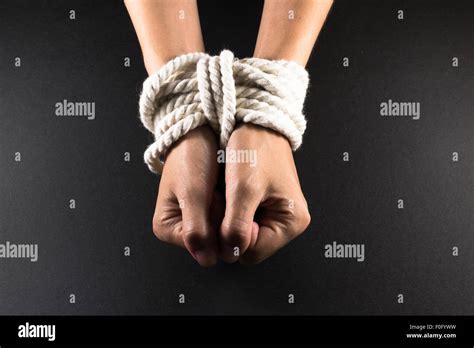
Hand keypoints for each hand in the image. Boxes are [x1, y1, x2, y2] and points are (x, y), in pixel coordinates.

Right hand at [152, 126, 222, 266]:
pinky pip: (226, 218)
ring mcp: (196, 220)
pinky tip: (227, 190)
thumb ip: (197, 229)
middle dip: (222, 219)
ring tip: (221, 188)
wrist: (199, 131)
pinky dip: (231, 206)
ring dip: (228, 212)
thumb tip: (206, 260)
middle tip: (219, 192)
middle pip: (212, 241)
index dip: (215, 227)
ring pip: (221, 231)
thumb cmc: (191, 156)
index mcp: (167, 228)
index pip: (201, 246)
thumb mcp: (193, 193)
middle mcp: (180, 229)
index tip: (215, 200)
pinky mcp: (209, 211)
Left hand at [219, 124, 310, 264]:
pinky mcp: (263, 205)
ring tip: (225, 194)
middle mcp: (287, 221)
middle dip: (229, 228)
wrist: (255, 120)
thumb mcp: (243, 189)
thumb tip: (229, 253)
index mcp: (291, 222)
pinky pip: (241, 219)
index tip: (224, 213)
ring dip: (227, 219)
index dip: (231, 238)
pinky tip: (227, 193)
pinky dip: (229, 210)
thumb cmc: (255, 148)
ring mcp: (275, 213)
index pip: (251, 253)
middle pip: (247, 245)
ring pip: (241, 233)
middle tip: (223, 201)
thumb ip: (236, 227)